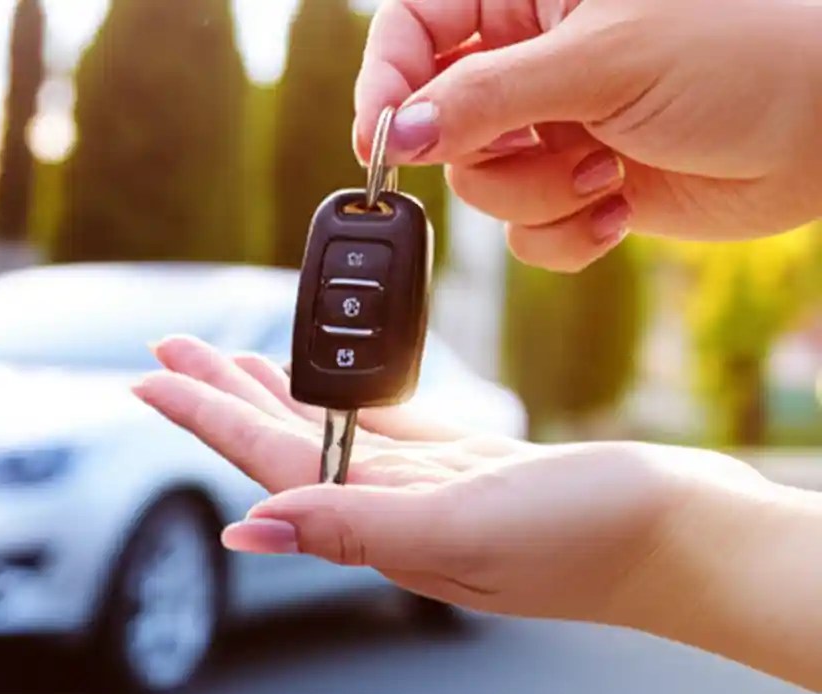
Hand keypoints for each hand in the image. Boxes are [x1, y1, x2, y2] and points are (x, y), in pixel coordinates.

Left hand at [134, 336, 782, 626]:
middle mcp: (390, 506)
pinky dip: (349, 399)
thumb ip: (351, 528)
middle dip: (219, 391)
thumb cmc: (590, 544)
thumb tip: (248, 526)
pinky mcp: (470, 467)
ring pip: (327, 428)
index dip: (202, 414)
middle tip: (167, 350)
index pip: (265, 457)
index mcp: (376, 520)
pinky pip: (387, 424)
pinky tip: (330, 385)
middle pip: (280, 438)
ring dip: (272, 389)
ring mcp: (428, 487)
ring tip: (227, 358)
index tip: (149, 375)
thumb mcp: (459, 532)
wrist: (684, 538)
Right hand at [354, 0, 821, 270]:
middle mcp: (530, 61)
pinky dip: (566, 233)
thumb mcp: (600, 64)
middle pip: (438, 121)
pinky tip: (622, 205)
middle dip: (488, 154)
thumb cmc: (743, 54)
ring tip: (606, 171)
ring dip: (538, 196)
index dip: (387, 84)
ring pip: (480, 184)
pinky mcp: (578, 184)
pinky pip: (525, 231)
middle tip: (542, 148)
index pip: (413, 29)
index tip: (381, 140)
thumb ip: (484, 99)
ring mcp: (552, 125)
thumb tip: (394, 134)